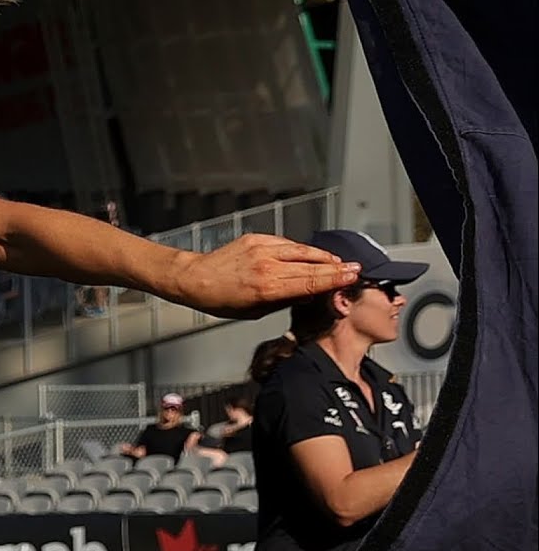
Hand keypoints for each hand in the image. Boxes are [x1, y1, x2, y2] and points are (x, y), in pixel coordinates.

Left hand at [169, 234, 359, 318]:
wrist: (196, 278)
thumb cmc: (221, 300)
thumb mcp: (255, 311)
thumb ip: (284, 300)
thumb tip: (310, 293)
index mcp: (266, 288)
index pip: (310, 281)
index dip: (334, 279)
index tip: (352, 276)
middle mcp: (266, 266)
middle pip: (310, 265)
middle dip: (336, 266)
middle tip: (355, 268)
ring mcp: (261, 249)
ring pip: (301, 250)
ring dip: (322, 255)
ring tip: (338, 261)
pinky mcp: (256, 239)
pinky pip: (286, 244)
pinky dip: (300, 250)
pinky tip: (310, 255)